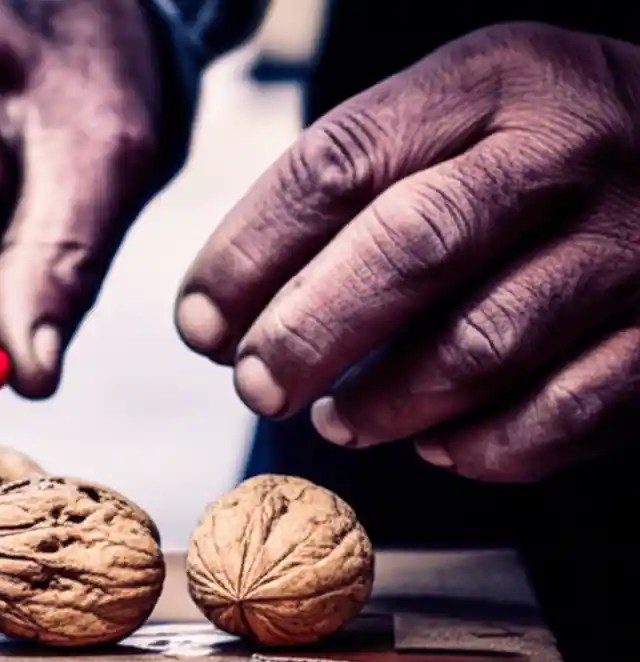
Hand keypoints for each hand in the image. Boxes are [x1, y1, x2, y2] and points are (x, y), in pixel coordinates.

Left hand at [176, 22, 639, 481]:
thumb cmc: (536, 147)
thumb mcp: (454, 114)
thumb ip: (351, 186)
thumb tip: (224, 316)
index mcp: (491, 81)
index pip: (338, 164)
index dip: (248, 254)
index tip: (200, 322)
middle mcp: (568, 149)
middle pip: (411, 249)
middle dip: (308, 333)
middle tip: (256, 386)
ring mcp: (631, 242)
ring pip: (486, 342)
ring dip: (389, 402)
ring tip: (337, 421)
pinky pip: (570, 409)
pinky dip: (489, 444)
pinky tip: (439, 446)